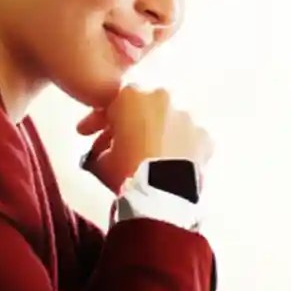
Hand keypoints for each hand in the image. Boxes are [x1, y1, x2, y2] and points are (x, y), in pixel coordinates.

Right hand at [76, 86, 213, 192]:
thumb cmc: (126, 171)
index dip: (96, 123)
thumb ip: (101, 147)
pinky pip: (190, 140)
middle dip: (131, 127)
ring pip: (168, 123)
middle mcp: (162, 98)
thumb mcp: (100, 159)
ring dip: (158, 136)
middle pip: (142, 111)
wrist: (161, 194)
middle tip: (120, 148)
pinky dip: (182, 149)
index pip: (109, 105)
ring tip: (149, 159)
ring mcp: (186, 117)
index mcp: (131, 96)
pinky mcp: (204, 137)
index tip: (87, 134)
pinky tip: (172, 164)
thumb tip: (104, 154)